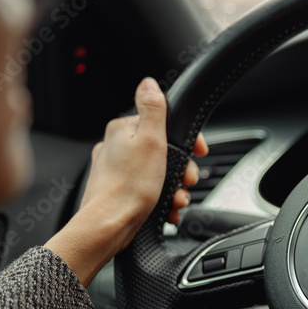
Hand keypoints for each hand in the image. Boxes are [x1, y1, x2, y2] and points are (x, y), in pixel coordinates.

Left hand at [45, 78, 207, 286]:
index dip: (186, 140)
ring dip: (174, 187)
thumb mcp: (151, 140)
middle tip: (186, 181)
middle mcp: (116, 147)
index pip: (164, 124)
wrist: (109, 226)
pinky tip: (166, 209)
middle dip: (181, 169)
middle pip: (163, 151)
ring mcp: (116, 170)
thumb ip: (153, 109)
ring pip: (158, 173)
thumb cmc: (128, 187)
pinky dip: (161, 200)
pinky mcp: (119, 191)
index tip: (199, 152)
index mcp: (123, 130)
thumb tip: (148, 82)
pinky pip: (149, 191)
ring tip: (175, 199)